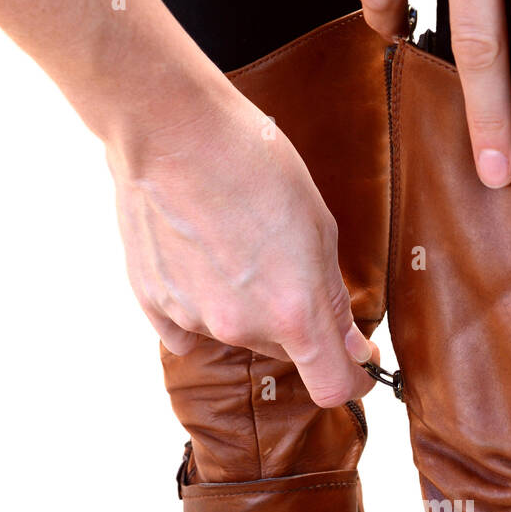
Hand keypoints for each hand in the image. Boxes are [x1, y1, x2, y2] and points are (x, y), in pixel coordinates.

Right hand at [108, 85, 377, 407]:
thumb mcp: (319, 225)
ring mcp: (192, 318)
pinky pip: (186, 322)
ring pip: (235, 330)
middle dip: (293, 320)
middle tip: (285, 259)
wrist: (170, 126)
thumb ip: (333, 297)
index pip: (332, 385)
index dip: (352, 379)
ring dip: (244, 302)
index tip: (357, 364)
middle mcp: (241, 328)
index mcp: (293, 313)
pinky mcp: (153, 301)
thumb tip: (350, 345)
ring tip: (234, 239)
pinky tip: (197, 255)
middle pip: (283, 349)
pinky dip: (199, 300)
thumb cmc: (253, 163)